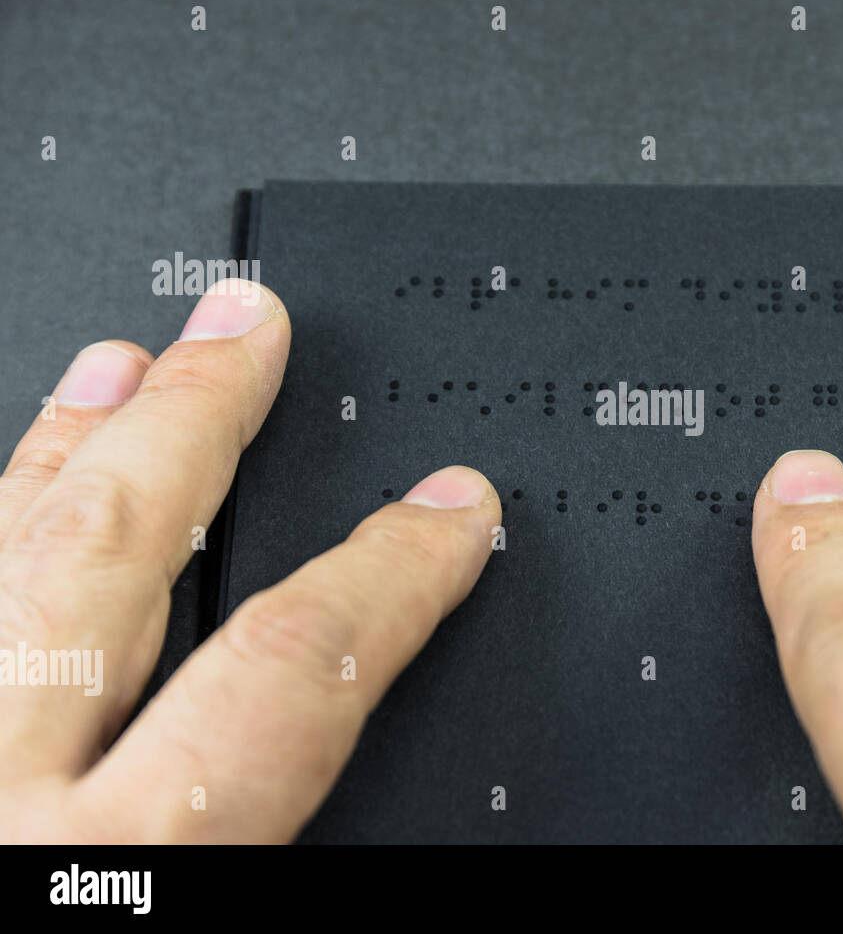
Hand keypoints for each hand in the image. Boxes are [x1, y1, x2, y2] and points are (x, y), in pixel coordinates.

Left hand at [0, 280, 499, 841]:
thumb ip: (322, 837)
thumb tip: (396, 775)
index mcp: (137, 859)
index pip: (291, 669)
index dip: (389, 574)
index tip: (447, 513)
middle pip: (111, 558)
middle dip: (190, 424)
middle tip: (241, 333)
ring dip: (58, 458)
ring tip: (110, 371)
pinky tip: (5, 510)